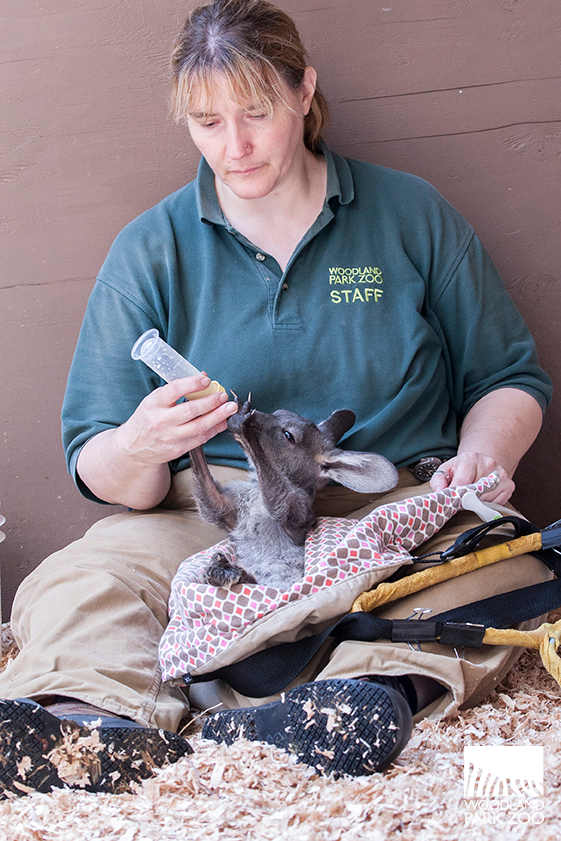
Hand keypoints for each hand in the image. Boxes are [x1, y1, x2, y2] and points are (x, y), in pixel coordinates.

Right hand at [116, 375, 237, 465]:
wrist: (134, 448)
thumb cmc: (147, 419)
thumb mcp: (154, 401)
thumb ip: (176, 390)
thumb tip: (203, 377)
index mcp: (153, 404)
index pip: (173, 391)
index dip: (191, 384)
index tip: (206, 380)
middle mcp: (160, 421)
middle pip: (190, 411)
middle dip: (211, 402)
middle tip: (223, 396)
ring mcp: (169, 437)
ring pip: (199, 426)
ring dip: (218, 416)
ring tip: (230, 408)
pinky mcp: (177, 449)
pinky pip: (200, 438)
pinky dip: (214, 429)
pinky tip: (223, 422)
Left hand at [429, 451, 514, 503]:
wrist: (480, 462)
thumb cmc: (461, 468)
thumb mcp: (446, 470)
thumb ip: (438, 481)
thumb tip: (440, 493)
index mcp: (470, 458)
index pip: (462, 482)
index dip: (455, 495)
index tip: (451, 503)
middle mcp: (488, 464)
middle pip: (475, 492)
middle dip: (465, 501)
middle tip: (460, 501)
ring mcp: (501, 474)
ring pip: (486, 500)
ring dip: (477, 504)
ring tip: (471, 496)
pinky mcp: (509, 485)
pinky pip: (497, 503)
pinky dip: (488, 505)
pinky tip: (483, 497)